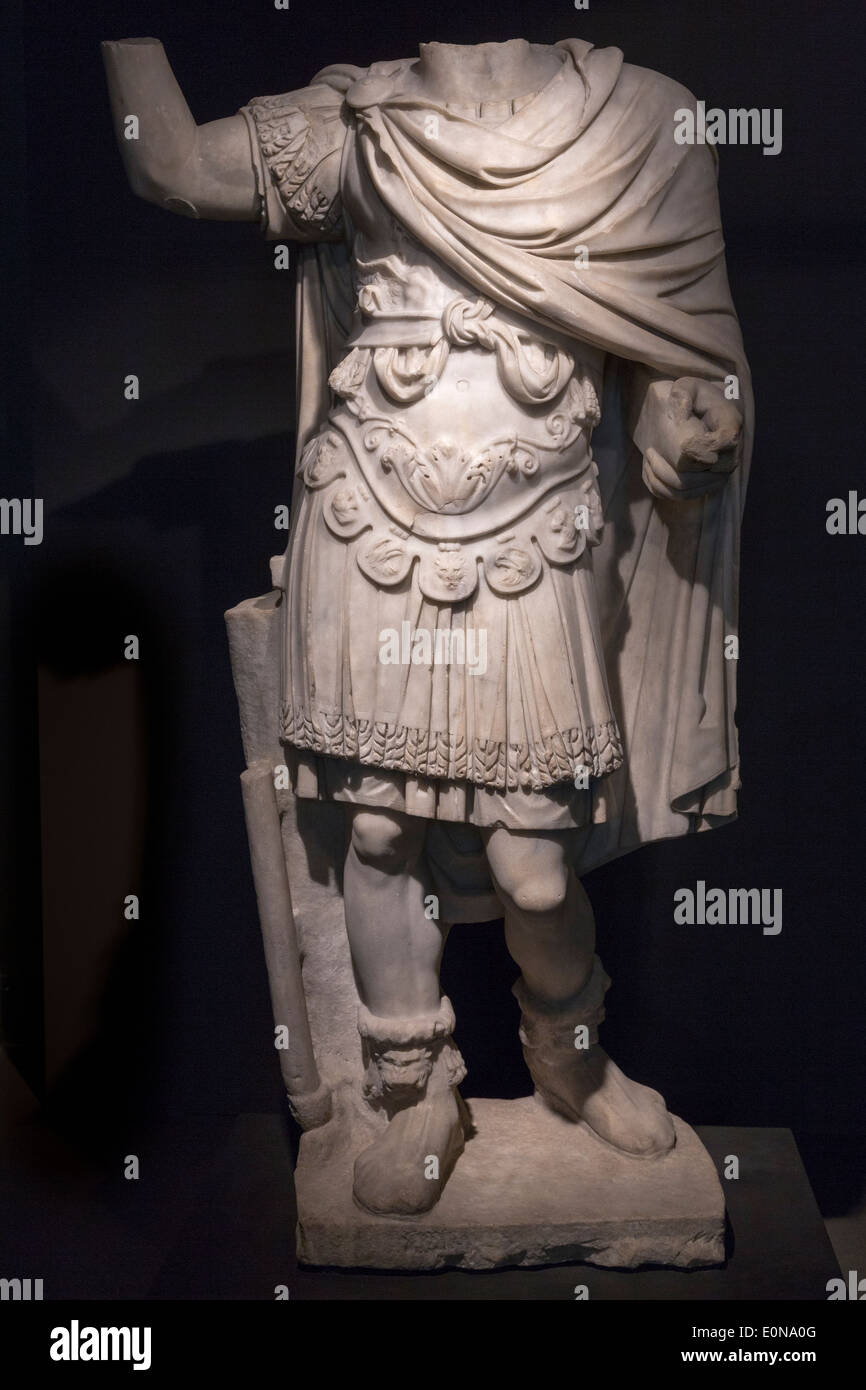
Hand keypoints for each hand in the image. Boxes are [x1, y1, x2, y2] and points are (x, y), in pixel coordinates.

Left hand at [636, 377, 743, 500]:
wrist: (705, 415)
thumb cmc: (697, 399)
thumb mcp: (688, 387)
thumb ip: (682, 393)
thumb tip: (680, 416)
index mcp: (731, 428)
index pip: (723, 443)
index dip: (700, 447)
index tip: (678, 443)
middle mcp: (729, 457)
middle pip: (697, 475)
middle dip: (666, 467)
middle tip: (649, 451)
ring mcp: (717, 476)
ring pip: (684, 490)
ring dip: (659, 478)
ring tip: (648, 458)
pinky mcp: (704, 487)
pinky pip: (677, 497)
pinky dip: (658, 487)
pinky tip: (650, 469)